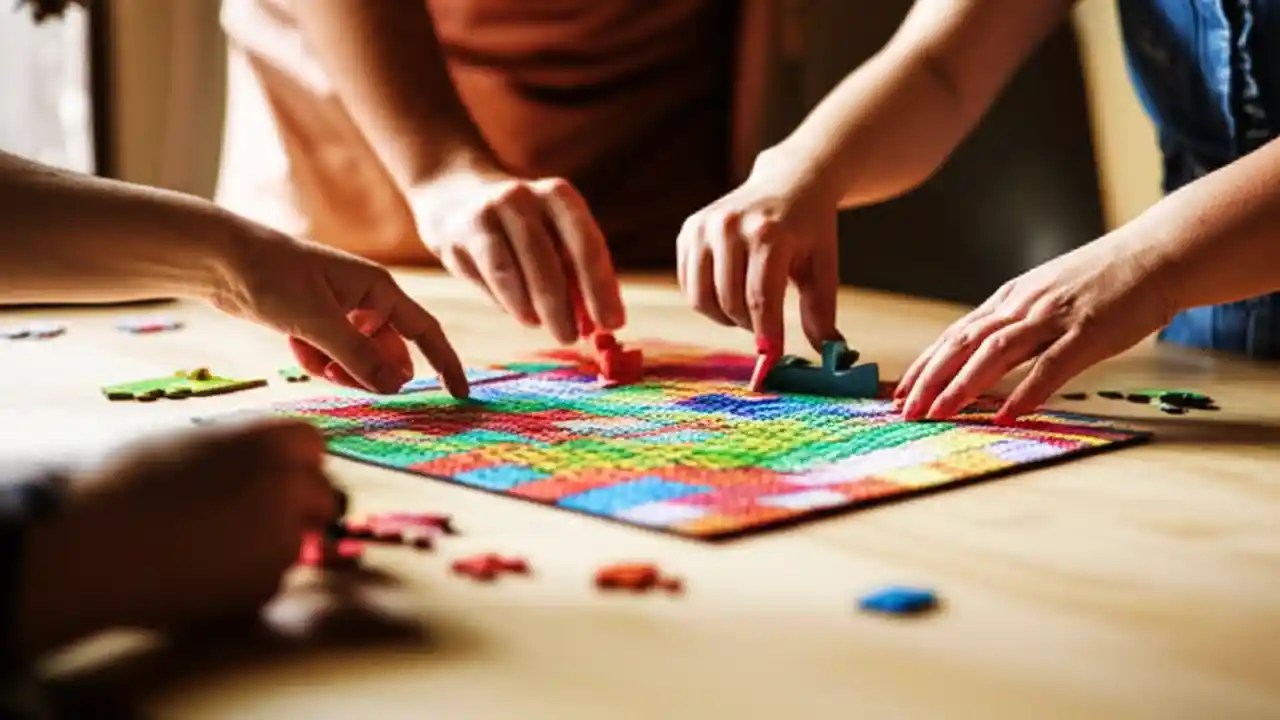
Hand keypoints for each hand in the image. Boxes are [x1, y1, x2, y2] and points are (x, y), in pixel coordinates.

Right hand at [17, 419, 336, 652]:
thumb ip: (240, 449)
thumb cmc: (125, 483)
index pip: (313, 447)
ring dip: (271, 546)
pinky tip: (200, 574)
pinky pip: (271, 579)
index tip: (276, 476)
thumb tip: (260, 462)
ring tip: (210, 547)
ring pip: (299, 542)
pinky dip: (247, 580)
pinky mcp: (267, 585)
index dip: (295, 464)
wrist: (92, 546)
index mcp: (271, 439)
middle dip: (300, 508)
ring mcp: (285, 538)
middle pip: (325, 496)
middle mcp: (291, 485)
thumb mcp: (192, 441)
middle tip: (252, 518)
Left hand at [209, 213, 467, 396]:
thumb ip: (358, 357)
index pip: (426, 331)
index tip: (459, 394)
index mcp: (379, 289)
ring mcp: (342, 311)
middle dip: (370, 372)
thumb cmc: (273, 277)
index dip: (445, 363)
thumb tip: (396, 388)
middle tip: (345, 378)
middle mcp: (367, 300)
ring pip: (358, 358)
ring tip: (314, 362)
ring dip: (340, 369)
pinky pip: (332, 355)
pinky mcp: (317, 320)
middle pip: (389, 353)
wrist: (222, 259)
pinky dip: (317, 359)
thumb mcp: (318, 322)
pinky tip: (295, 348)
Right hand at [407, 171, 623, 343]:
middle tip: (573, 338)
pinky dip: (509, 302)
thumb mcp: (556, 238)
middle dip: (563, 307)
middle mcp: (523, 197)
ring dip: (535, 309)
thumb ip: (577, 274)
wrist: (457, 197)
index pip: (587, 244)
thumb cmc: (525, 229)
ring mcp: (488, 213)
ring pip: (513, 273)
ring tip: (550, 329)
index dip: (601, 287)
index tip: (613, 323)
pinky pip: (488, 277)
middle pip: (548, 262)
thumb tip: (599, 322)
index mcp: (559, 196)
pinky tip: (525, 316)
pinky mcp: (460, 233)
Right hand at [676, 149, 841, 350]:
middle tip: (767, 326)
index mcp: (769, 233)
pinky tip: (730, 291)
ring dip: (725, 317)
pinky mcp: (689, 230)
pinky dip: (708, 301)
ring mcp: (705, 226)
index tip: (772, 360)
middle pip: (731, 302)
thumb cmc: (809, 229)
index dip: (767, 335)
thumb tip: (829, 355)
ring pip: (703, 299)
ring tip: (749, 309)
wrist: (789, 181)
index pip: (761, 298)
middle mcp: (731, 226)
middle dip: (749, 326)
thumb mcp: (823, 266)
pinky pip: (689, 286)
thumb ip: (822, 311)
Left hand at [895, 233, 1174, 421]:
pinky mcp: (1088, 331)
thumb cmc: (1104, 281)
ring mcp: (1054, 316)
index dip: (926, 364)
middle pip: (964, 343)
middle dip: (930, 378)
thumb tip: (985, 356)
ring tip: (938, 413)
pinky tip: (1007, 415)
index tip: (902, 391)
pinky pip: (1051, 365)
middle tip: (905, 410)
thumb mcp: (1047, 296)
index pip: (956, 335)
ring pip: (996, 352)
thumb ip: (1016, 324)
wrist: (1157, 254)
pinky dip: (1026, 391)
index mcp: (1011, 298)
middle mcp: (1023, 305)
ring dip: (962, 385)